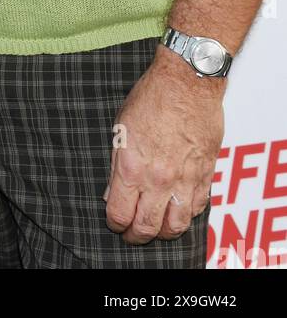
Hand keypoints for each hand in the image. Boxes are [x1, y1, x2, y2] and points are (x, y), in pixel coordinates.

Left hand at [103, 46, 223, 242]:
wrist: (187, 82)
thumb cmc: (152, 97)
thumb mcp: (121, 129)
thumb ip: (116, 165)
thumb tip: (111, 192)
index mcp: (132, 167)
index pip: (120, 214)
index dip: (115, 224)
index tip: (115, 222)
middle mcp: (158, 179)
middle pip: (147, 227)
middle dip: (136, 235)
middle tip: (132, 234)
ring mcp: (184, 180)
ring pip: (176, 226)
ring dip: (163, 231)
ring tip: (156, 227)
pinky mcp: (205, 175)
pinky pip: (197, 208)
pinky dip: (186, 214)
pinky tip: (177, 208)